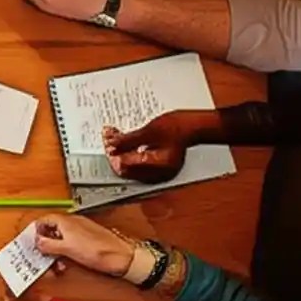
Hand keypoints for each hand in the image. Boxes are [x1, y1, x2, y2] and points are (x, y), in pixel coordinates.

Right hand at [34, 214, 134, 276]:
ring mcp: (80, 229)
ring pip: (60, 236)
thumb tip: (37, 242)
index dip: (36, 232)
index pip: (42, 220)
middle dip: (46, 243)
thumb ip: (49, 244)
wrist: (120, 256)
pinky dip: (66, 250)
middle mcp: (71, 222)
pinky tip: (69, 260)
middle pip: (50, 229)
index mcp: (64, 220)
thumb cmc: (98, 250)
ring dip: (56, 249)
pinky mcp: (86, 237)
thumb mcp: (67, 249)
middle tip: (44, 254)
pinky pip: (70, 241)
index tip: (34, 243)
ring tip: (58, 260)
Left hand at [104, 111, 221, 183]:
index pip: (125, 167)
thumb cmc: (178, 127)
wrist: (194, 126)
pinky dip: (129, 154)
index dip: (112, 154)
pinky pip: (138, 164)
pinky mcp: (157, 167)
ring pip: (131, 167)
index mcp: (158, 167)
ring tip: (115, 137)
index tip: (106, 141)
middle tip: (109, 137)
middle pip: (126, 169)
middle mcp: (158, 174)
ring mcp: (158, 173)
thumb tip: (111, 146)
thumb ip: (128, 141)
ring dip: (121, 152)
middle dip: (115, 153)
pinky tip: (125, 141)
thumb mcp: (149, 131)